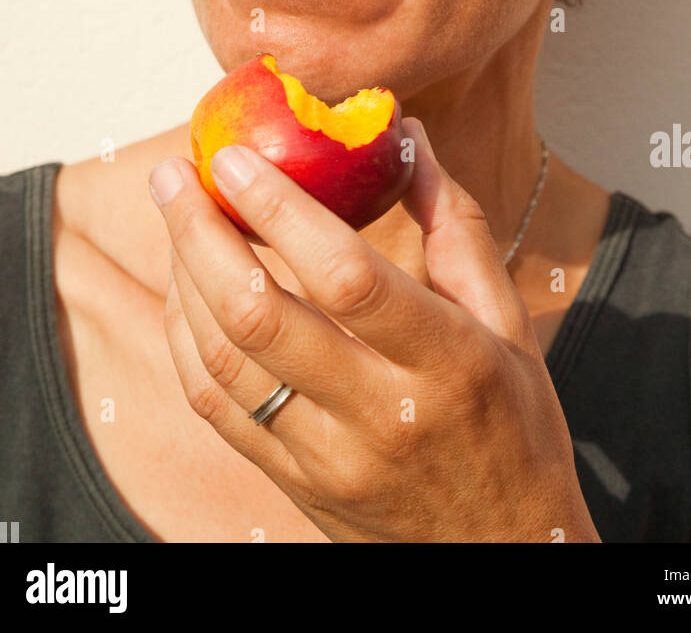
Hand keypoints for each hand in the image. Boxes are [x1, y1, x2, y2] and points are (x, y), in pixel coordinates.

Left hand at [148, 118, 599, 542]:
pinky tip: (184, 289)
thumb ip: (456, 226)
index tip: (238, 157)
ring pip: (224, 360)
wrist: (505, 553)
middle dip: (202, 233)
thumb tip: (407, 136)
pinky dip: (186, 338)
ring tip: (175, 214)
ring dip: (183, 277)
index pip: (348, 276)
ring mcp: (329, 457)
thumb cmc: (515, 427)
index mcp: (448, 360)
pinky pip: (217, 406)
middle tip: (175, 173)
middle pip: (261, 315)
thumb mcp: (509, 324)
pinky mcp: (293, 483)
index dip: (282, 210)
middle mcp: (381, 413)